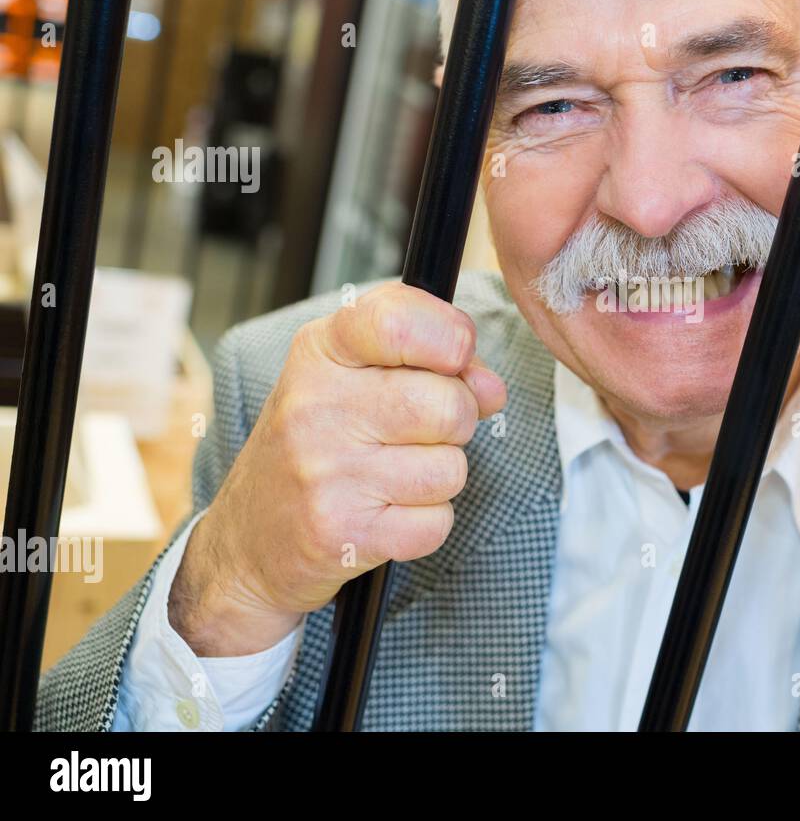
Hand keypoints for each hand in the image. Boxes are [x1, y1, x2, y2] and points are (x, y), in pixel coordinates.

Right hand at [169, 282, 506, 655]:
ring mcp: (325, 472)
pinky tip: (386, 513)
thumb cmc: (315, 446)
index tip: (454, 357)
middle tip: (417, 433)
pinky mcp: (341, 533)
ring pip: (451, 469)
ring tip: (393, 475)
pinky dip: (425, 523)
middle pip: (449, 405)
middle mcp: (316, 406)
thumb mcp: (351, 377)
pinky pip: (436, 523)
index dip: (451, 339)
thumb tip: (489, 387)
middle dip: (456, 423)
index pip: (401, 321)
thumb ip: (430, 363)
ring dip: (439, 477)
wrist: (248, 540)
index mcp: (321, 352)